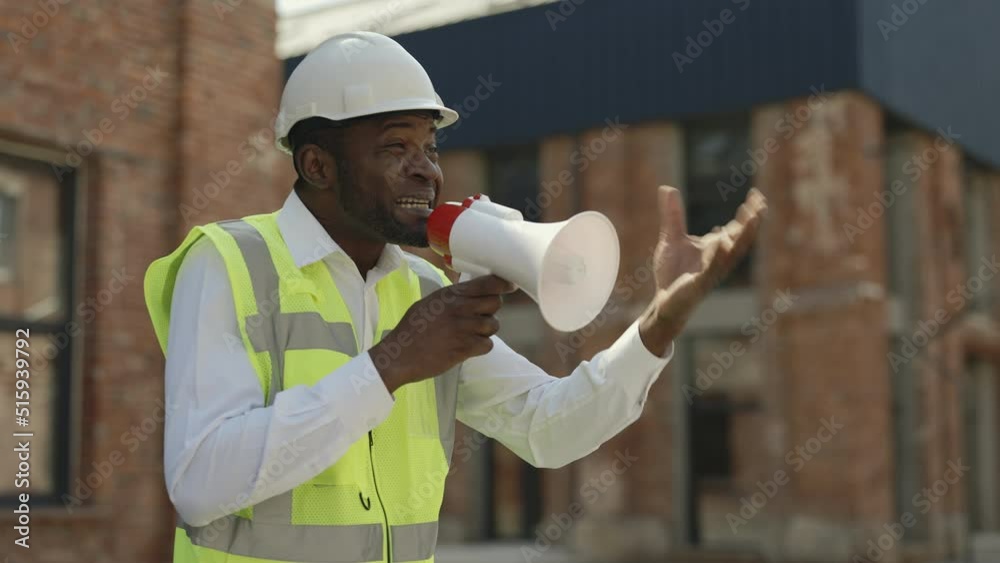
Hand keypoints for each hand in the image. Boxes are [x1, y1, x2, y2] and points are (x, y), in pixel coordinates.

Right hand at [371, 274, 516, 393]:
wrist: (399, 355)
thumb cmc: (411, 329)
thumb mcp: (429, 303)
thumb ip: (452, 297)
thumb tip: (471, 292)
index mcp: (451, 294)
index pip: (488, 282)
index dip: (502, 284)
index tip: (509, 286)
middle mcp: (460, 307)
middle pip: (495, 303)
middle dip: (490, 311)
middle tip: (478, 318)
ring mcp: (464, 328)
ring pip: (493, 325)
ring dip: (484, 331)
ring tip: (468, 335)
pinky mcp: (465, 347)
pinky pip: (487, 345)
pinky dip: (480, 348)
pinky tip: (466, 348)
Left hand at [638, 186, 767, 354]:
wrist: (663, 301)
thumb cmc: (672, 272)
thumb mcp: (671, 237)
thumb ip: (673, 214)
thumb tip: (667, 188)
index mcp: (717, 247)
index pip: (738, 228)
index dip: (748, 212)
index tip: (755, 195)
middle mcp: (720, 259)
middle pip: (742, 238)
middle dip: (752, 221)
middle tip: (760, 203)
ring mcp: (712, 271)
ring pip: (733, 253)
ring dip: (742, 236)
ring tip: (751, 217)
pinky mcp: (700, 283)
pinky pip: (711, 268)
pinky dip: (716, 254)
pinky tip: (719, 241)